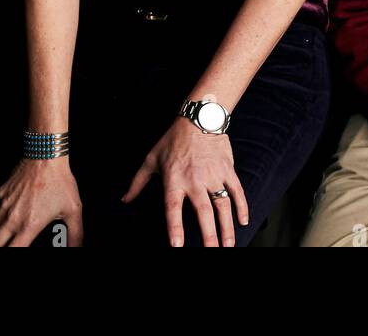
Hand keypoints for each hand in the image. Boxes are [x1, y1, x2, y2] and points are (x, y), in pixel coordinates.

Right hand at [0, 157, 83, 246]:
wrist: (45, 155)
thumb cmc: (58, 180)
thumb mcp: (73, 209)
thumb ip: (75, 233)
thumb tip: (76, 246)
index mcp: (29, 225)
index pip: (12, 251)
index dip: (11, 255)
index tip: (18, 251)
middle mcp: (13, 218)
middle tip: (3, 247)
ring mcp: (4, 205)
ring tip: (0, 238)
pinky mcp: (0, 193)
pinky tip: (5, 215)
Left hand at [122, 117, 248, 246]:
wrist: (199, 117)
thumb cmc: (173, 139)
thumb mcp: (151, 159)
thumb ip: (137, 183)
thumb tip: (124, 200)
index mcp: (174, 180)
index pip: (173, 208)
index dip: (175, 227)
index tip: (177, 245)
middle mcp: (195, 180)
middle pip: (203, 212)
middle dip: (209, 235)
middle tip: (213, 251)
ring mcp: (214, 175)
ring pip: (222, 205)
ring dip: (226, 227)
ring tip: (228, 244)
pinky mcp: (227, 169)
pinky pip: (237, 190)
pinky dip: (242, 206)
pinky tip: (243, 221)